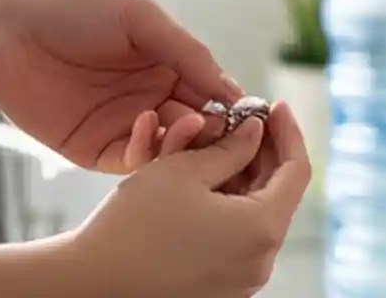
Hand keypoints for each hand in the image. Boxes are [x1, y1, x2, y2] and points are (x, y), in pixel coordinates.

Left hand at [0, 0, 242, 172]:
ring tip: (189, 125)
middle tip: (222, 127)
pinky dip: (148, 151)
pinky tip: (147, 127)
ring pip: (172, 150)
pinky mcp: (96, 150)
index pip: (213, 91)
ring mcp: (126, 126)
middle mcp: (152, 98)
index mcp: (167, 65)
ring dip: (186, 142)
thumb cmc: (71, 10)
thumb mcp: (141, 18)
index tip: (250, 112)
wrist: (4, 31)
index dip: (232, 103)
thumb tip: (231, 89)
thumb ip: (188, 52)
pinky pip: (134, 161)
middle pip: (200, 126)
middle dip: (215, 129)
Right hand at [62, 103, 311, 297]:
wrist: (88, 282)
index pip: (297, 171)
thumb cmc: (132, 225)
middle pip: (278, 193)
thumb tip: (257, 132)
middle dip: (262, 153)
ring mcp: (241, 280)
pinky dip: (227, 205)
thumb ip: (232, 147)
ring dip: (242, 177)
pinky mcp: (220, 288)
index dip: (288, 132)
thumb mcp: (184, 171)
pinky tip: (203, 180)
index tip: (275, 106)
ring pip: (255, 214)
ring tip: (216, 146)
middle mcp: (260, 261)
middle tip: (243, 121)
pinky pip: (236, 237)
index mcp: (261, 230)